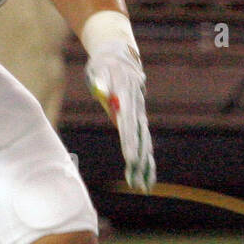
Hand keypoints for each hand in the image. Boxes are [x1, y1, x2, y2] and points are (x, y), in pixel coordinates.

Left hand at [85, 41, 155, 192]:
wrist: (119, 55)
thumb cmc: (104, 64)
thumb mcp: (98, 70)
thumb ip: (101, 81)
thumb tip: (102, 90)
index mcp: (127, 97)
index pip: (128, 123)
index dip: (129, 141)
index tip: (129, 159)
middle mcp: (137, 108)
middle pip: (139, 138)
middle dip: (139, 161)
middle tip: (137, 183)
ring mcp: (139, 114)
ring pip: (145, 143)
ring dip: (144, 166)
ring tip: (144, 188)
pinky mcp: (137, 119)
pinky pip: (143, 142)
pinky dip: (145, 160)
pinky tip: (145, 177)